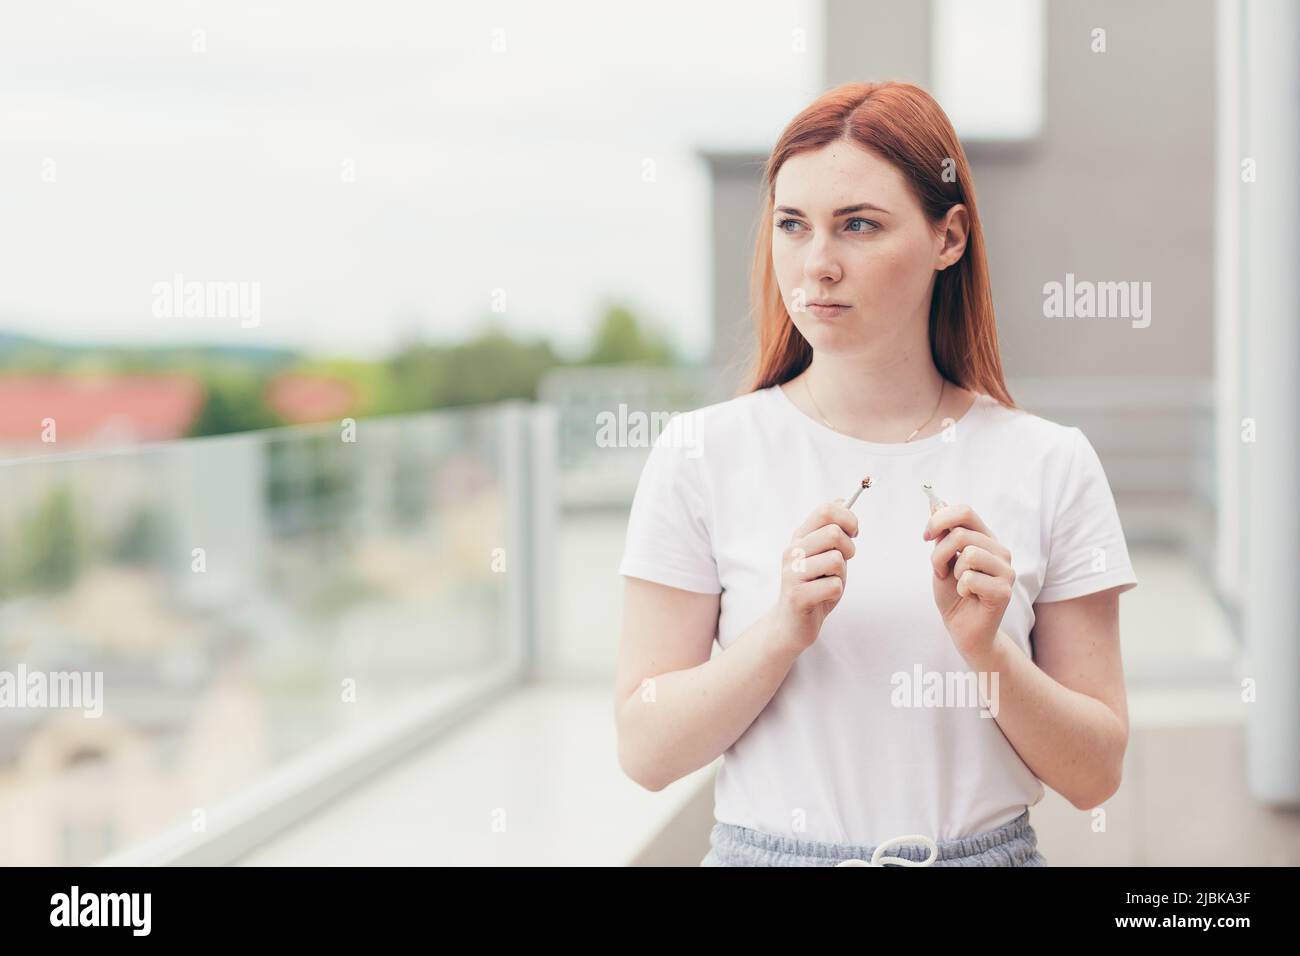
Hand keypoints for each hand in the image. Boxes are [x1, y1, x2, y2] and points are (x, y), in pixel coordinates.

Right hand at [770, 497, 859, 652]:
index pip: (825, 511)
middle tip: (843, 562)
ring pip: (836, 560)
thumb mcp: (824, 554)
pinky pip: (834, 586)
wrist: (792, 623)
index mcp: (800, 537)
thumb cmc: (813, 586)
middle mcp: (792, 551)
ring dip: (841, 575)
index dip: (848, 518)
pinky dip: (836, 592)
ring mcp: (792, 573)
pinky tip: (823, 597)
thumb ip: (832, 529)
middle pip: (833, 533)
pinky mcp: (797, 596)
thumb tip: (841, 499)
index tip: (853, 532)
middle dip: (849, 549)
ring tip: (828, 582)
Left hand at [922, 501, 1013, 659]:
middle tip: (940, 572)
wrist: (962, 628)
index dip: (939, 519)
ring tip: (959, 585)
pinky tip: (968, 597)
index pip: (965, 511)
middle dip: (938, 555)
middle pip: (960, 534)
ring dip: (952, 573)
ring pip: (968, 554)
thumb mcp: (943, 559)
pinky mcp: (1004, 590)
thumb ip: (943, 534)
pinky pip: (970, 578)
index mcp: (985, 538)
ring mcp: (1006, 570)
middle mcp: (1000, 550)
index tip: (925, 536)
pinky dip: (961, 590)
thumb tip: (935, 503)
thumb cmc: (953, 593)